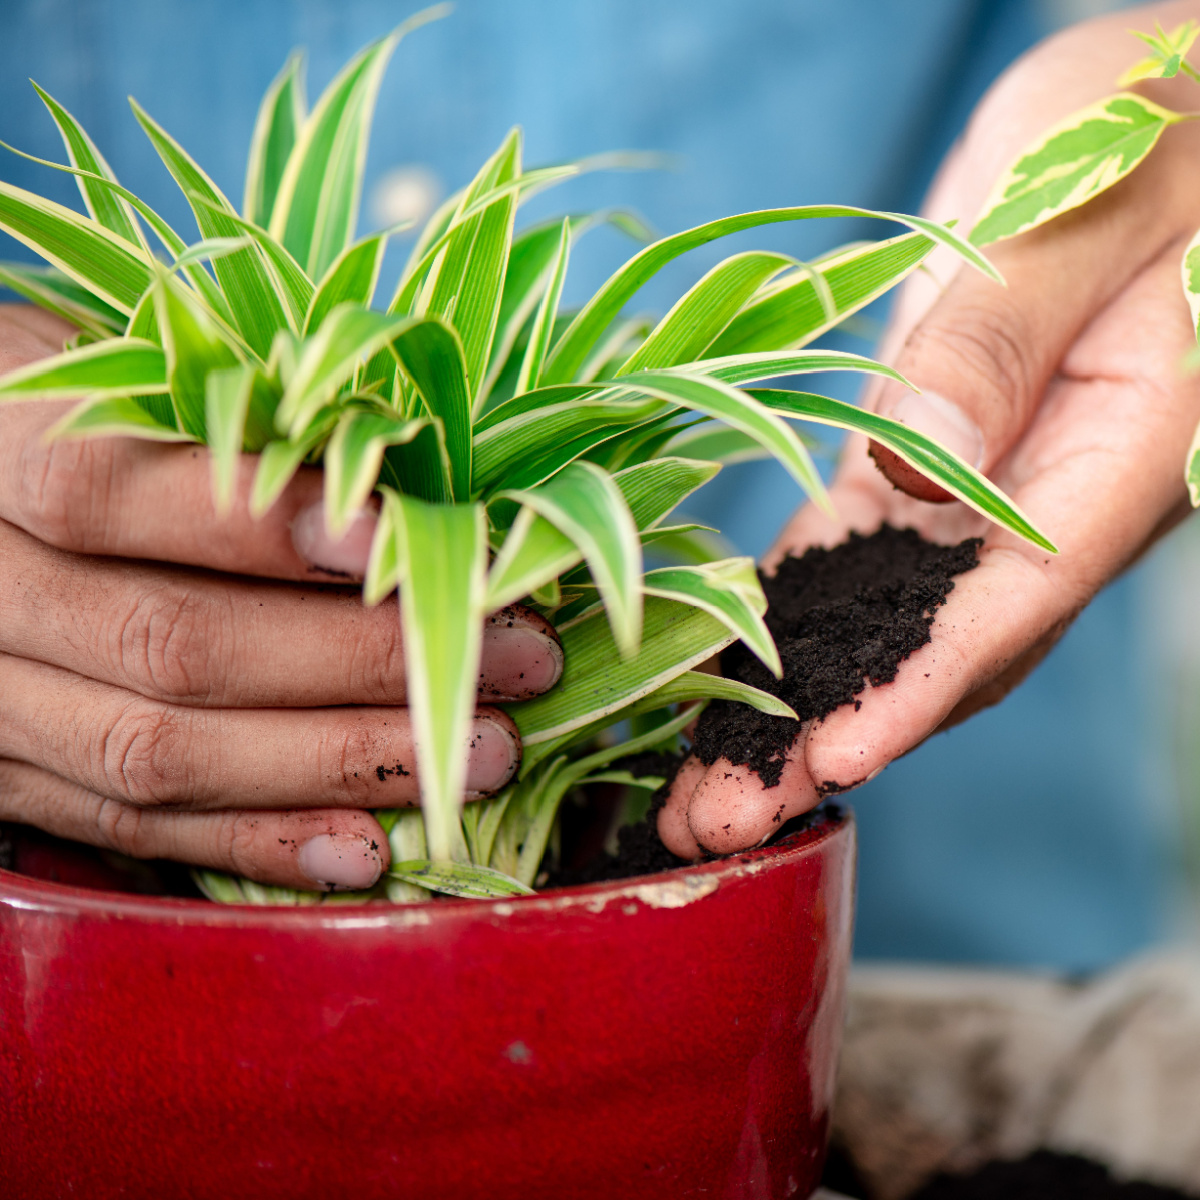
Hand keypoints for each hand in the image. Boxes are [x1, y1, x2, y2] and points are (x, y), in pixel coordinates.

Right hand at [0, 305, 562, 889]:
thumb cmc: (80, 419)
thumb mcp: (113, 377)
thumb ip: (220, 424)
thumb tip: (408, 479)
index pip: (103, 489)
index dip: (252, 523)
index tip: (394, 542)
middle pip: (168, 642)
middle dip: (361, 660)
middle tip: (514, 658)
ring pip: (161, 753)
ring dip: (339, 763)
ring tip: (482, 754)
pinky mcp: (9, 778)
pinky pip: (133, 829)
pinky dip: (256, 842)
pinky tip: (367, 848)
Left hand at [659, 1, 1199, 856]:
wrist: (1163, 110)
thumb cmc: (1153, 121)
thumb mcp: (1077, 199)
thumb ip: (998, 339)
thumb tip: (915, 469)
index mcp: (1122, 449)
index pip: (1016, 598)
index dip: (922, 687)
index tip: (836, 763)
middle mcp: (1052, 498)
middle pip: (937, 648)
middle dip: (830, 742)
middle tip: (718, 830)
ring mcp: (986, 490)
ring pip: (883, 624)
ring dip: (795, 712)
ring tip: (703, 797)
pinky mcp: (927, 456)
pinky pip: (852, 556)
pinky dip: (788, 624)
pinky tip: (722, 682)